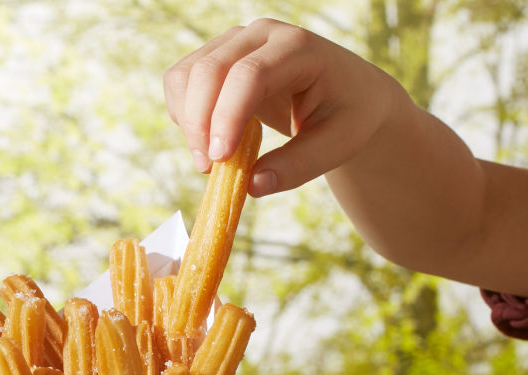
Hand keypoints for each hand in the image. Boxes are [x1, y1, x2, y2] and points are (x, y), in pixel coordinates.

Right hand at [164, 18, 404, 194]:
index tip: (219, 160)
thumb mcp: (336, 146)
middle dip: (199, 124)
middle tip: (208, 169)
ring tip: (208, 159)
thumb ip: (296, 167)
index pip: (250, 74)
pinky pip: (181, 80)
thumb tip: (251, 186)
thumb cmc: (346, 116)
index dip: (227, 116)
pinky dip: (183, 113)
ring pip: (188, 74)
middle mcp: (263, 34)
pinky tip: (205, 138)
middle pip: (210, 70)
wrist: (347, 93)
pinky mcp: (217, 56)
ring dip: (187, 121)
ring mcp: (236, 41)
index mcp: (299, 48)